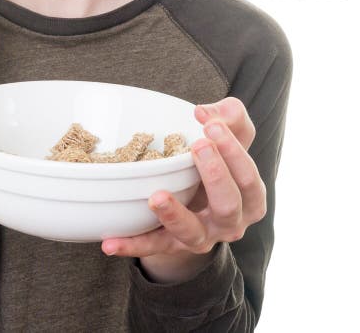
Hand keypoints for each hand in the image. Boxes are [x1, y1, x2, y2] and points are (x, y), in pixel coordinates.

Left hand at [101, 97, 266, 282]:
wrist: (200, 200)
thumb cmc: (219, 159)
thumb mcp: (232, 134)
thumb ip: (228, 116)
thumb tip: (203, 112)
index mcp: (250, 199)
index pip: (249, 179)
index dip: (234, 152)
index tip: (213, 125)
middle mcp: (230, 224)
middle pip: (228, 206)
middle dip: (215, 175)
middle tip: (198, 145)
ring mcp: (201, 237)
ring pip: (192, 233)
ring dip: (174, 215)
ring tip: (157, 196)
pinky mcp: (171, 245)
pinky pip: (151, 247)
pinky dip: (131, 246)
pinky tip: (109, 242)